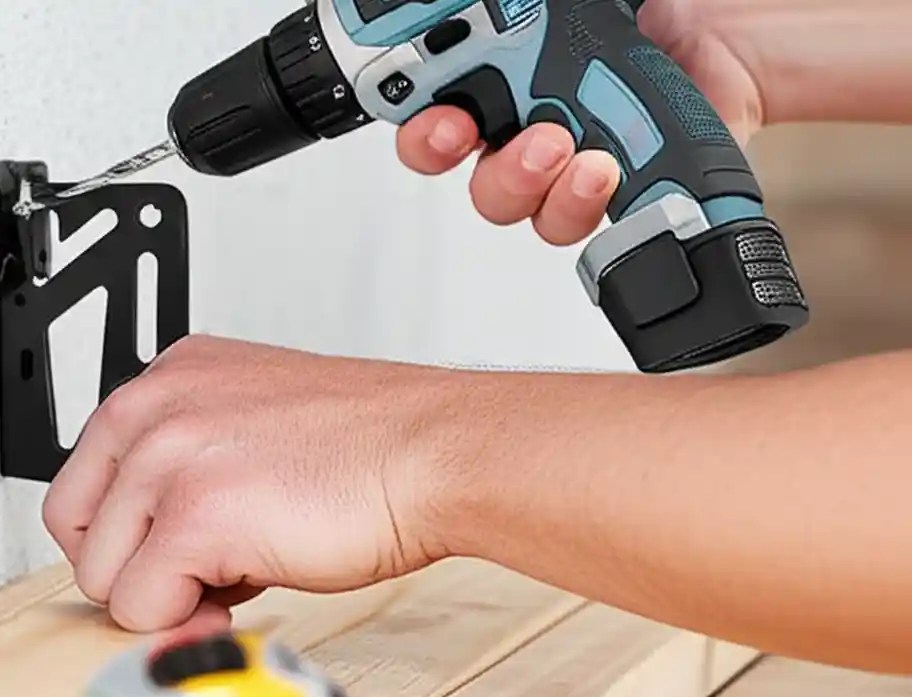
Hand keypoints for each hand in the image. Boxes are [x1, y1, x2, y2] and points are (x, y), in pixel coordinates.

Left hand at [42, 335, 460, 632]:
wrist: (431, 451)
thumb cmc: (366, 444)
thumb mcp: (250, 427)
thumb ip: (188, 466)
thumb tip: (153, 539)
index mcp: (167, 380)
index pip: (85, 476)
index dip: (126, 531)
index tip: (168, 548)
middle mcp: (154, 407)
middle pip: (76, 527)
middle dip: (134, 565)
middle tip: (203, 570)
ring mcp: (168, 456)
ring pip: (102, 575)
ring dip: (166, 593)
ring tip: (238, 568)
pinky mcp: (192, 513)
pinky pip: (140, 607)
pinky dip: (186, 619)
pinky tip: (245, 588)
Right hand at [395, 0, 765, 244]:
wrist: (739, 42)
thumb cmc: (670, 9)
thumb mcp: (588, 0)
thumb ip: (532, 3)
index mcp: (504, 72)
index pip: (427, 103)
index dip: (409, 107)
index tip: (408, 94)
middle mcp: (523, 124)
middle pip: (449, 160)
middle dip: (441, 146)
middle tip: (463, 125)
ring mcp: (565, 167)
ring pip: (507, 203)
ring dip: (516, 177)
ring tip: (556, 142)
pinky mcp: (611, 198)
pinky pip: (574, 223)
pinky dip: (576, 201)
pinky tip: (600, 166)